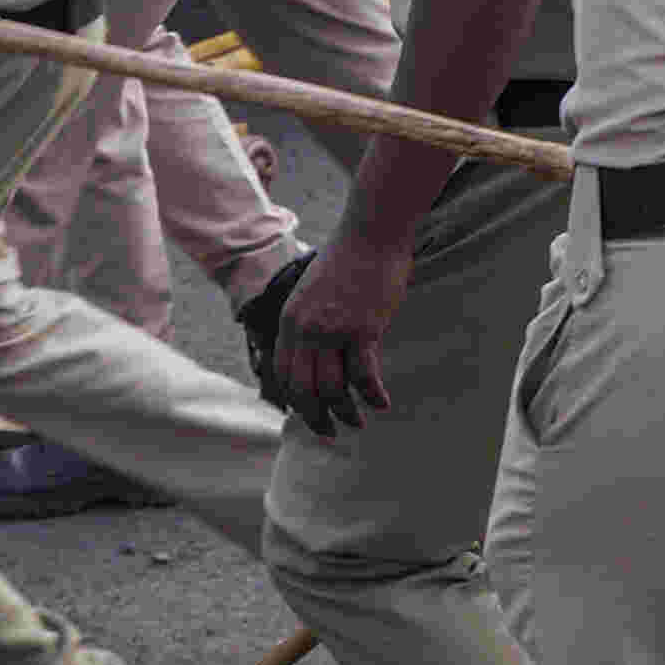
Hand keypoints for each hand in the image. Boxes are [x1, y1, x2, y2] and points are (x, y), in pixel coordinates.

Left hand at [262, 235, 416, 435]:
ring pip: (333, 389)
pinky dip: (372, 395)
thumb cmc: (349, 258)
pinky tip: (382, 403)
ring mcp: (334, 331)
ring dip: (345, 412)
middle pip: (304, 389)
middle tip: (328, 431)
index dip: (292, 401)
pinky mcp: (364, 330)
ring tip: (357, 423)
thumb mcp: (314, 291)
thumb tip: (317, 351)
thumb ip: (310, 321)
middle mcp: (306, 330)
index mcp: (290, 320)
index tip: (305, 413)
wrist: (372, 232)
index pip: (282, 373)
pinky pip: (364, 375)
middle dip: (315, 417)